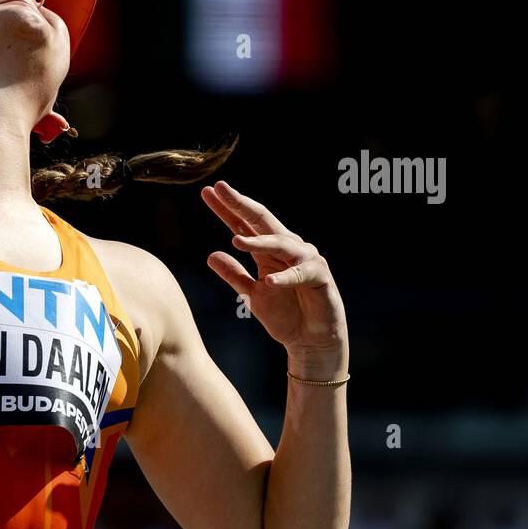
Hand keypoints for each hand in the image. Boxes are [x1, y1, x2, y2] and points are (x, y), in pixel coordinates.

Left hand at [202, 181, 348, 378]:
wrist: (311, 340)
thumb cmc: (285, 314)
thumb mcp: (252, 295)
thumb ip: (234, 275)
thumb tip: (211, 255)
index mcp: (269, 250)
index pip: (244, 225)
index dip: (227, 209)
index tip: (207, 192)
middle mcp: (288, 248)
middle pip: (262, 221)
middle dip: (240, 204)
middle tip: (220, 188)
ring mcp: (306, 260)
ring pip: (281, 244)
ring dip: (259, 242)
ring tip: (235, 240)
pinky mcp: (320, 278)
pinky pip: (301, 274)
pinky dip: (285, 277)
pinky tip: (268, 280)